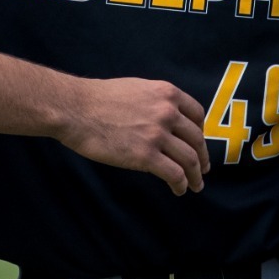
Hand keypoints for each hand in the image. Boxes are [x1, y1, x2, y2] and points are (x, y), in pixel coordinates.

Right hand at [52, 77, 210, 195]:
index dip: (200, 132)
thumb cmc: (98, 99)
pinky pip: (174, 174)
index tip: (198, 144)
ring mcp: (157, 134)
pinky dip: (180, 184)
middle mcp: (167, 112)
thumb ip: (155, 102)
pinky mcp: (146, 156)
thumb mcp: (136, 89)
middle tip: (202, 170)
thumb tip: (164, 120)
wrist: (75, 109)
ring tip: (194, 186)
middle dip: (202, 158)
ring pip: (189, 160)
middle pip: (196, 140)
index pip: (197, 115)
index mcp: (166, 94)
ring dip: (195, 176)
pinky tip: (178, 189)